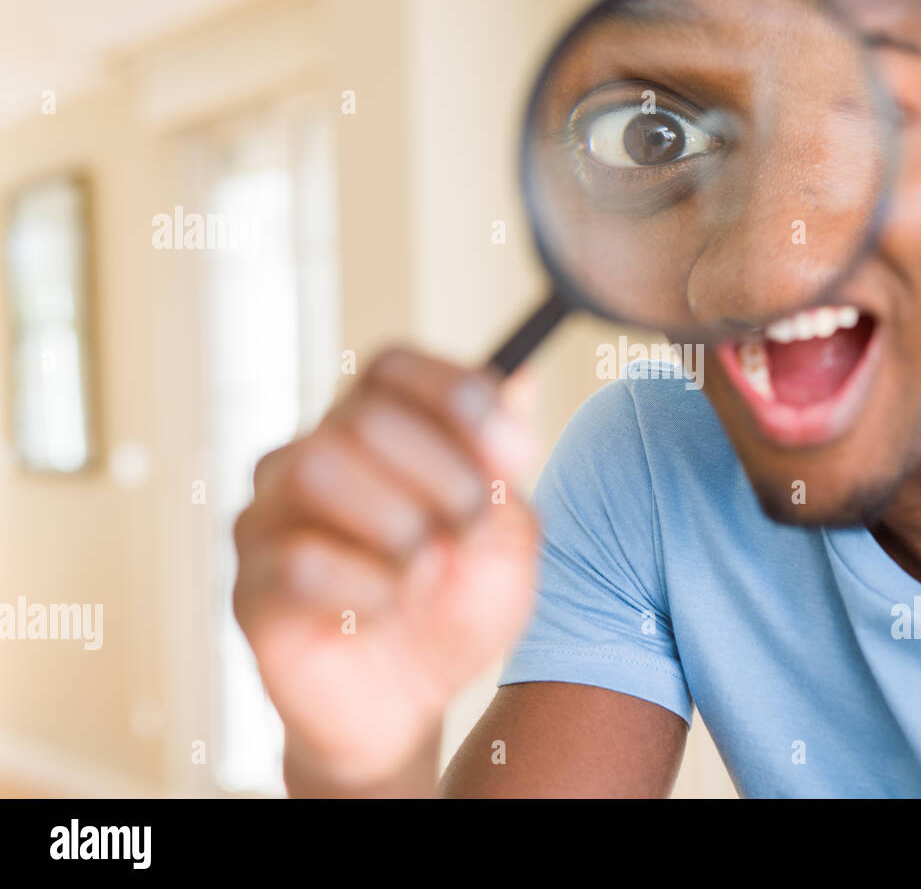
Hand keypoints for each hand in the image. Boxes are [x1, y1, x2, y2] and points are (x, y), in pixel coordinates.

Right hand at [233, 348, 538, 788]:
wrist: (408, 706)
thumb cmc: (451, 607)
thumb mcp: (504, 542)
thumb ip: (505, 469)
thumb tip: (518, 382)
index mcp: (372, 431)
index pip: (393, 368)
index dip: (454, 393)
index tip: (514, 449)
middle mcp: (310, 457)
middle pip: (364, 416)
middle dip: (442, 476)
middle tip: (470, 529)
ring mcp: (269, 520)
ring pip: (314, 468)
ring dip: (395, 523)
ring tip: (424, 570)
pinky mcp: (250, 588)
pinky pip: (296, 561)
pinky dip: (363, 585)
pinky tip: (384, 608)